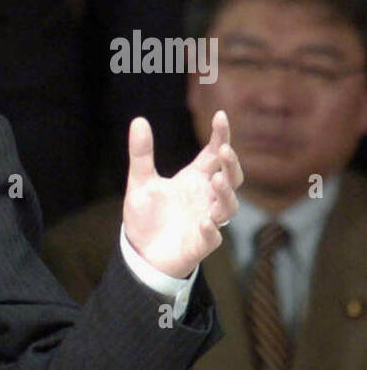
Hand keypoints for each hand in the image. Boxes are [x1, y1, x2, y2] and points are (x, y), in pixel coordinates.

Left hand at [123, 111, 242, 278]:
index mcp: (195, 179)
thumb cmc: (146, 216)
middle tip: (224, 150)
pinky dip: (211, 229)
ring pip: (228, 207)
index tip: (220, 116)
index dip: (221, 136)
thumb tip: (138, 120)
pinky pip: (213, 238)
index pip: (214, 154)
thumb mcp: (140, 182)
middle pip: (231, 177)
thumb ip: (141, 154)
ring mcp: (208, 220)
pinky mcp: (201, 244)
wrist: (140, 252)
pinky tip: (204, 221)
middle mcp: (206, 197)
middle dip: (231, 163)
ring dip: (225, 193)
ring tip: (217, 179)